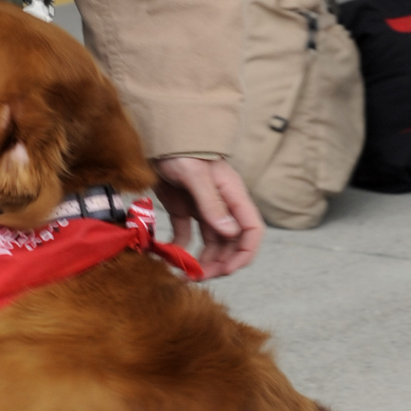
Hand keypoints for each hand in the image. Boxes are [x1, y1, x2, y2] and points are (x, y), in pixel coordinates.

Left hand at [152, 157, 262, 278]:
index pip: (252, 230)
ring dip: (202, 260)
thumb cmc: (180, 149)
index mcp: (233, 195)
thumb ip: (212, 204)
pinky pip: (186, 234)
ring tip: (185, 273)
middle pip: (231, 242)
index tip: (227, 270)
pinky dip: (180, 246)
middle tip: (199, 276)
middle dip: (220, 263)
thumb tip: (230, 233)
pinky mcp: (183, 208)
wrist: (158, 134)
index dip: (244, 254)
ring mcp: (203, 207)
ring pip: (211, 242)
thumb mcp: (195, 175)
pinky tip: (169, 256)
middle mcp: (222, 204)